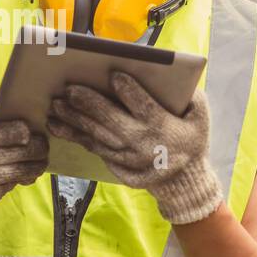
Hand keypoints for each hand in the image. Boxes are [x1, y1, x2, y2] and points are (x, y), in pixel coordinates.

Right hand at [0, 113, 48, 215]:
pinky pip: (1, 193)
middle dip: (33, 151)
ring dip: (30, 170)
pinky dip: (12, 184)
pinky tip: (16, 177)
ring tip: (40, 163)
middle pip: (7, 157)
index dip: (13, 133)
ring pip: (10, 177)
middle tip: (44, 147)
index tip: (29, 131)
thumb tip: (18, 112)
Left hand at [46, 71, 223, 224]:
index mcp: (163, 127)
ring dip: (74, 120)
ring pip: (96, 135)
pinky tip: (56, 125)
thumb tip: (176, 76)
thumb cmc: (191, 138)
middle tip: (70, 89)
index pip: (145, 107)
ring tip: (55, 105)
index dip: (130, 92)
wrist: (183, 180)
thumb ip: (191, 97)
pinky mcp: (116, 164)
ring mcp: (127, 156)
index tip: (114, 75)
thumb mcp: (200, 116)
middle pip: (112, 121)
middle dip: (90, 104)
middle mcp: (142, 142)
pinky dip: (74, 136)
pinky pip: (93, 148)